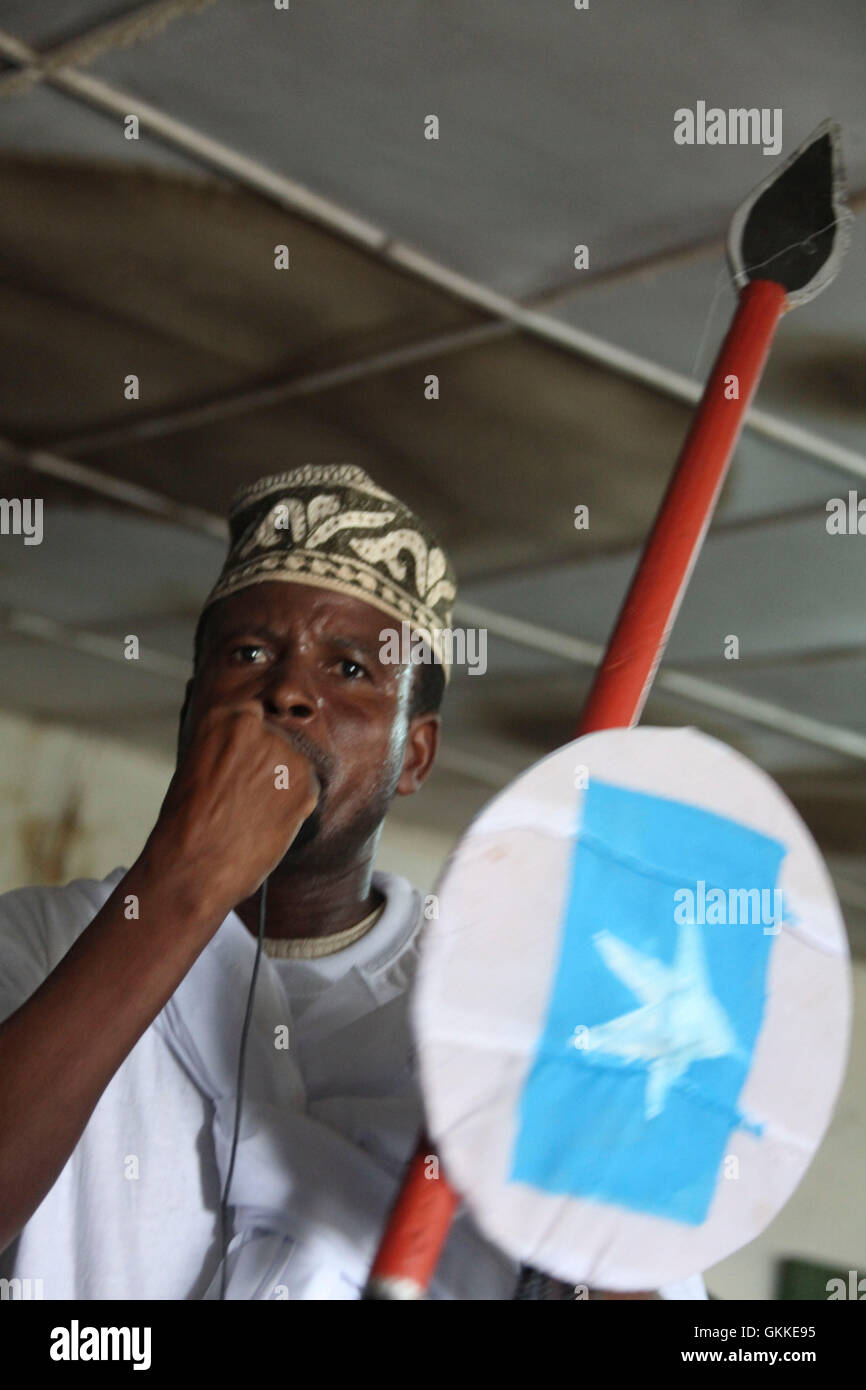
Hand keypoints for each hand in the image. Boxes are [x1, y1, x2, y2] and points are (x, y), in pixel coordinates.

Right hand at [146, 702, 320, 912]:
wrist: (193, 866)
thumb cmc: (186, 823)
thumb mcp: (196, 765)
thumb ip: (227, 746)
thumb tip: (250, 746)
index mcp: (225, 717)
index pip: (255, 718)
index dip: (251, 748)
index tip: (242, 770)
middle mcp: (258, 727)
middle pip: (279, 741)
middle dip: (270, 766)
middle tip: (248, 799)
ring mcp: (285, 755)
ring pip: (296, 766)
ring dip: (284, 787)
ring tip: (254, 815)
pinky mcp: (306, 786)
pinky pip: (308, 791)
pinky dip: (295, 808)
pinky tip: (269, 825)